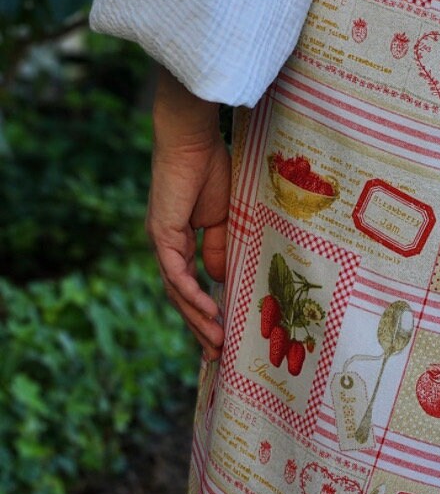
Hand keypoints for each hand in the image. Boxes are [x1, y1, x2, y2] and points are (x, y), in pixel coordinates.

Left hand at [146, 65, 230, 362]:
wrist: (192, 140)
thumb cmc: (209, 168)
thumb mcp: (224, 216)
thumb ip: (220, 247)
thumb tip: (221, 279)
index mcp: (178, 241)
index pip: (188, 285)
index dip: (202, 311)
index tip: (219, 334)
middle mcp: (165, 247)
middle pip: (180, 297)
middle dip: (198, 326)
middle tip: (216, 353)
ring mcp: (161, 242)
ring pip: (176, 292)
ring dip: (196, 319)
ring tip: (216, 342)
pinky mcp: (162, 235)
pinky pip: (176, 273)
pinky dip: (190, 295)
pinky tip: (207, 312)